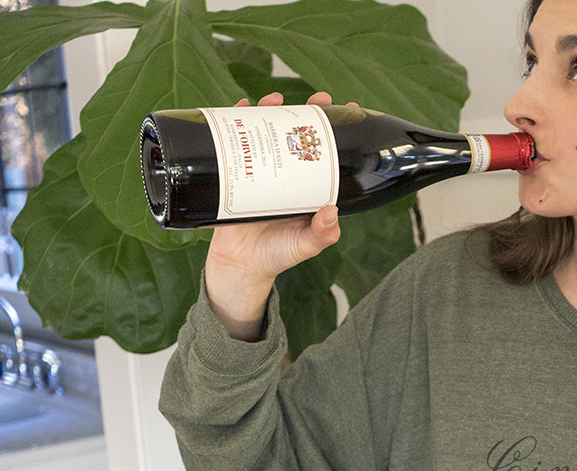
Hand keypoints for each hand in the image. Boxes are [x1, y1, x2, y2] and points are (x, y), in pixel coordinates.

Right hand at [204, 91, 349, 340]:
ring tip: (274, 99)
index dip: (331, 129)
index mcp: (307, 186)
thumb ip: (322, 235)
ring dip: (270, 109)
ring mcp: (260, 170)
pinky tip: (238, 108)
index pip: (323, 150)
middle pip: (296, 133)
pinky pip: (233, 141)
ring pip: (266, 131)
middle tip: (316, 99)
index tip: (342, 109)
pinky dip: (234, 122)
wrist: (239, 266)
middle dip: (305, 111)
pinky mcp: (233, 171)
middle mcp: (286, 173)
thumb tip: (332, 213)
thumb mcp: (304, 246)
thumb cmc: (277, 255)